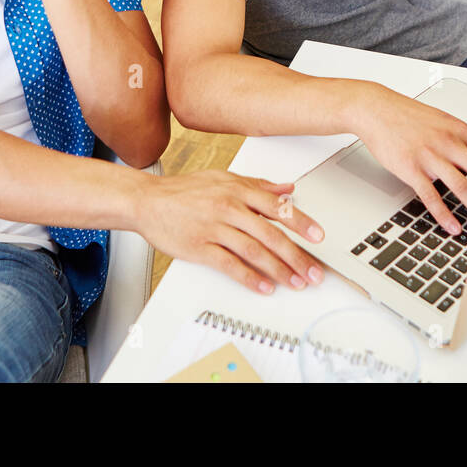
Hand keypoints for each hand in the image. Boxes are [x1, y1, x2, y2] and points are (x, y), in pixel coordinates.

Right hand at [138, 171, 325, 293]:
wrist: (148, 201)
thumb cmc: (185, 191)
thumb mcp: (223, 178)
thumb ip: (257, 185)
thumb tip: (287, 188)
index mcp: (237, 190)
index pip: (277, 208)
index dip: (301, 223)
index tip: (318, 237)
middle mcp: (229, 208)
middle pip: (270, 234)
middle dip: (297, 255)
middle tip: (314, 270)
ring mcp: (214, 228)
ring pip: (254, 251)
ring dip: (279, 270)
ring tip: (295, 282)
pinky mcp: (200, 248)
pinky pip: (230, 265)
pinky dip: (250, 278)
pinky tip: (264, 287)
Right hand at [353, 83, 466, 235]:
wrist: (375, 109)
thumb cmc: (407, 115)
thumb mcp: (441, 121)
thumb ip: (461, 140)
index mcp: (459, 130)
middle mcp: (449, 142)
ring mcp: (430, 156)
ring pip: (462, 187)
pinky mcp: (411, 169)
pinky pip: (432, 197)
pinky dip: (444, 215)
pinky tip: (452, 226)